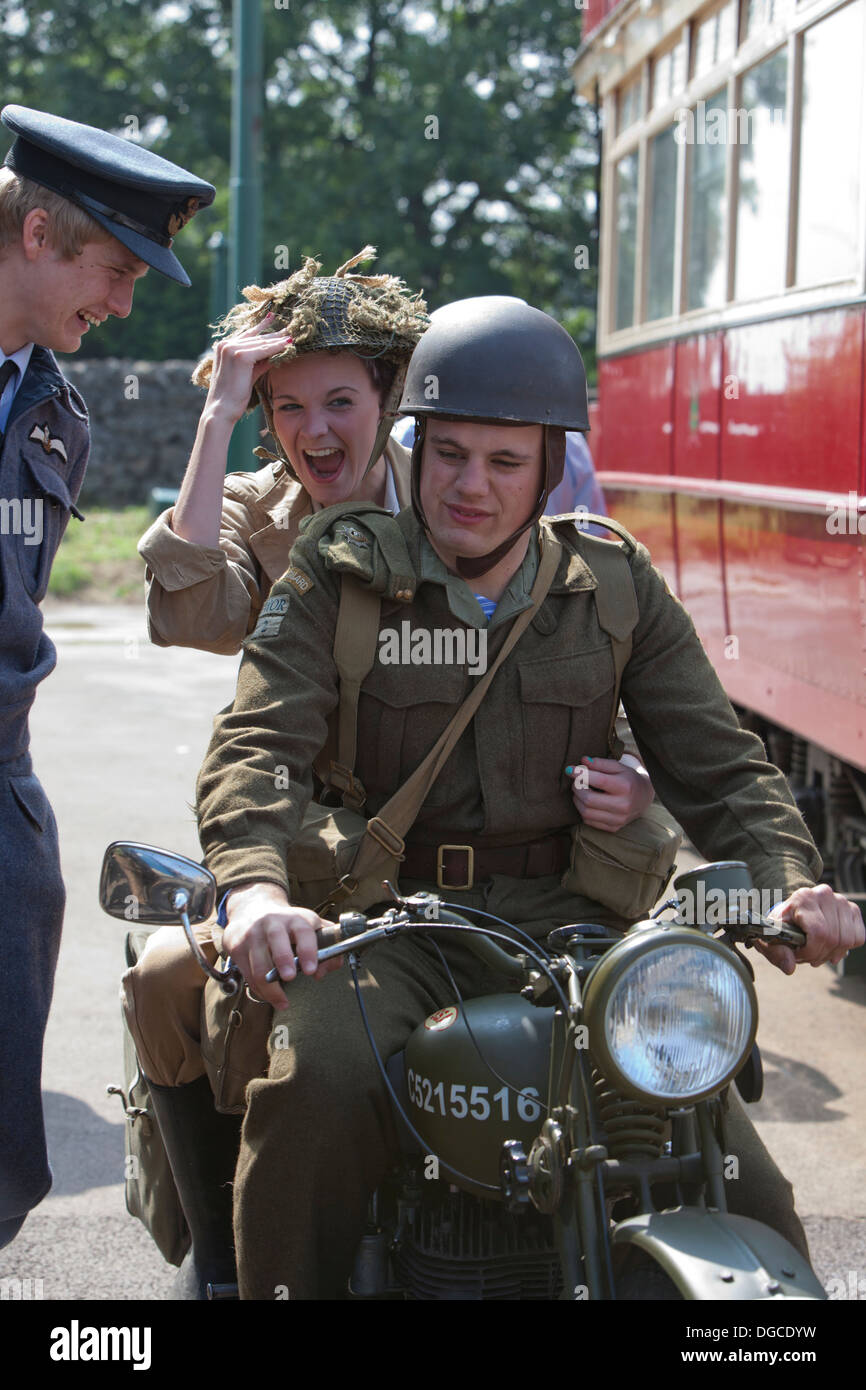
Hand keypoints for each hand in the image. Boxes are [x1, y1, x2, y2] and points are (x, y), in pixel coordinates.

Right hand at [204, 318, 292, 426]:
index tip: (271, 318)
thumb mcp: (247, 375)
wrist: (222, 409)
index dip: (261, 327)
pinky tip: (288, 345)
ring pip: (261, 343)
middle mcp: (226, 344)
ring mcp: (232, 348)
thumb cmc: (233, 396)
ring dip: (278, 340)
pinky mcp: (240, 356)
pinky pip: (264, 350)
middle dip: (273, 334)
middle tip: (288, 328)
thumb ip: (259, 363)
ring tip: (292, 337)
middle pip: (256, 337)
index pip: (246, 334)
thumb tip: (273, 357)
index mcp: (223, 347)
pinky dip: (277, 348)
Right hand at [222, 881, 340, 1006]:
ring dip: (270, 986)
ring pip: (258, 963)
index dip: (308, 950)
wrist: (252, 909)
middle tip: (290, 977)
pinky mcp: (237, 946)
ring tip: (282, 1001)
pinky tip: (269, 995)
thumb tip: (324, 970)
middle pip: (277, 939)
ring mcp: (253, 934)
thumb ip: (327, 947)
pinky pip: (248, 974)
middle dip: (283, 959)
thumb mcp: (310, 928)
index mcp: (295, 919)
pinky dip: (259, 989)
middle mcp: (273, 922)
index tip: (311, 970)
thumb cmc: (287, 925)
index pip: (303, 931)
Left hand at [567, 755, 654, 831]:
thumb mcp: (618, 767)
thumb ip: (600, 763)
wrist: (643, 798)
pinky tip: (586, 802)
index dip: (581, 774)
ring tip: (580, 791)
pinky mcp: (613, 828)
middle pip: (589, 799)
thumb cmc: (628, 779)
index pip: (599, 780)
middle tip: (576, 781)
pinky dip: (583, 810)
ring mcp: (619, 819)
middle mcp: (623, 805)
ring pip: (586, 812)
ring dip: (577, 800)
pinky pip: (589, 821)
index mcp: (625, 787)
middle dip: (577, 788)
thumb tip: (583, 761)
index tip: (570, 769)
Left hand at [756, 883, 864, 975]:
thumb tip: (790, 967)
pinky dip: (845, 948)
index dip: (810, 951)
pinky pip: (858, 937)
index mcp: (803, 898)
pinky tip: (831, 946)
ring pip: (847, 940)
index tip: (798, 955)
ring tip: (818, 952)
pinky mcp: (852, 909)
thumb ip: (776, 952)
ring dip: (832, 953)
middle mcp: (824, 895)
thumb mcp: (771, 937)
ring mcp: (841, 901)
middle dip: (819, 955)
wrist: (793, 911)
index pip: (819, 932)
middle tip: (808, 956)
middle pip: (833, 938)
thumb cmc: (782, 924)